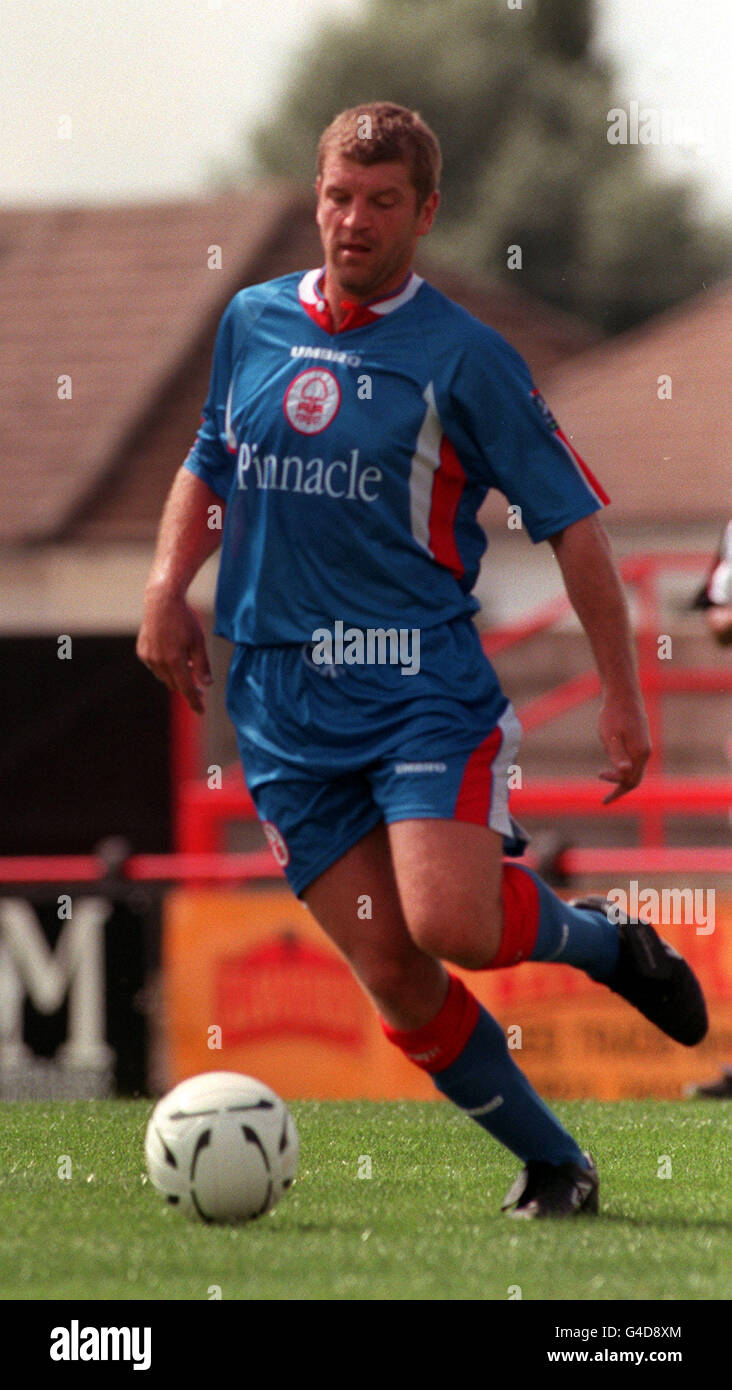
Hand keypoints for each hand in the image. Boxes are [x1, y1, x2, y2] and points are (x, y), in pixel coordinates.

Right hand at [136, 586, 212, 713]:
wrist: (161, 601)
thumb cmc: (184, 620)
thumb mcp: (198, 642)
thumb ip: (202, 665)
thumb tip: (207, 684)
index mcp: (175, 661)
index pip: (186, 689)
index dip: (195, 701)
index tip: (201, 711)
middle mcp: (159, 662)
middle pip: (175, 684)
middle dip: (187, 687)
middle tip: (199, 686)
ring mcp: (148, 657)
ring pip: (164, 676)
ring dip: (175, 675)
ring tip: (187, 663)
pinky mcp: (142, 651)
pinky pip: (155, 666)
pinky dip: (164, 666)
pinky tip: (172, 654)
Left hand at [597, 691, 650, 803]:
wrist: (623, 696)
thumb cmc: (614, 715)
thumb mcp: (610, 736)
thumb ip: (617, 755)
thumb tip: (624, 771)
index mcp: (639, 753)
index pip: (630, 780)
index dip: (615, 783)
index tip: (599, 774)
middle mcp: (645, 753)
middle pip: (635, 780)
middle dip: (620, 790)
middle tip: (605, 801)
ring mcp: (644, 748)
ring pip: (635, 772)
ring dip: (620, 779)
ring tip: (605, 782)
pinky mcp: (640, 742)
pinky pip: (634, 763)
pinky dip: (623, 771)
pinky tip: (612, 769)